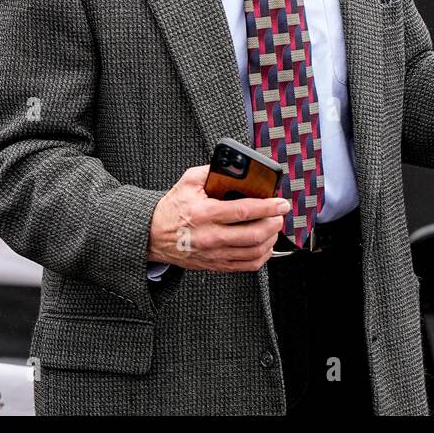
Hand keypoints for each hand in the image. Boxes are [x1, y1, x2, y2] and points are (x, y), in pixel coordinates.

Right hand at [147, 165, 290, 271]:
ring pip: (254, 252)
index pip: (245, 210)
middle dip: (274, 223)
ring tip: (274, 228)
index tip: (282, 203)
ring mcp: (214, 254)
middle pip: (254, 234)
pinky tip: (265, 245)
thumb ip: (211, 170)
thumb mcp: (187, 182)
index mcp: (205, 214)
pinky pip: (247, 266)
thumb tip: (235, 166)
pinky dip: (262, 256)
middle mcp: (211, 236)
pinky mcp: (216, 265)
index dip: (269, 206)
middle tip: (280, 215)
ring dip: (271, 239)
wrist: (152, 236)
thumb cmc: (171, 209)